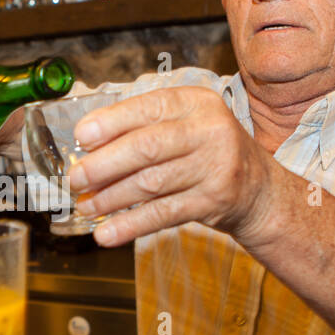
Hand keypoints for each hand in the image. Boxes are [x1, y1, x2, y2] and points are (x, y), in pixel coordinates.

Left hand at [66, 86, 281, 247]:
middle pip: (147, 148)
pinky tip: (107, 233)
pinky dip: (130, 225)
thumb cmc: (207, 151)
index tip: (81, 137)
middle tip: (76, 179)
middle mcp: (209, 130)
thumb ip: (144, 127)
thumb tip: (88, 143)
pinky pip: (163, 215)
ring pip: (151, 183)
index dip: (111, 123)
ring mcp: (215, 167)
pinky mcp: (214, 201)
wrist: (259, 190)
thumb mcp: (185, 125)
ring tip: (86, 206)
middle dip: (103, 165)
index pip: (148, 108)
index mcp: (196, 102)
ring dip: (111, 198)